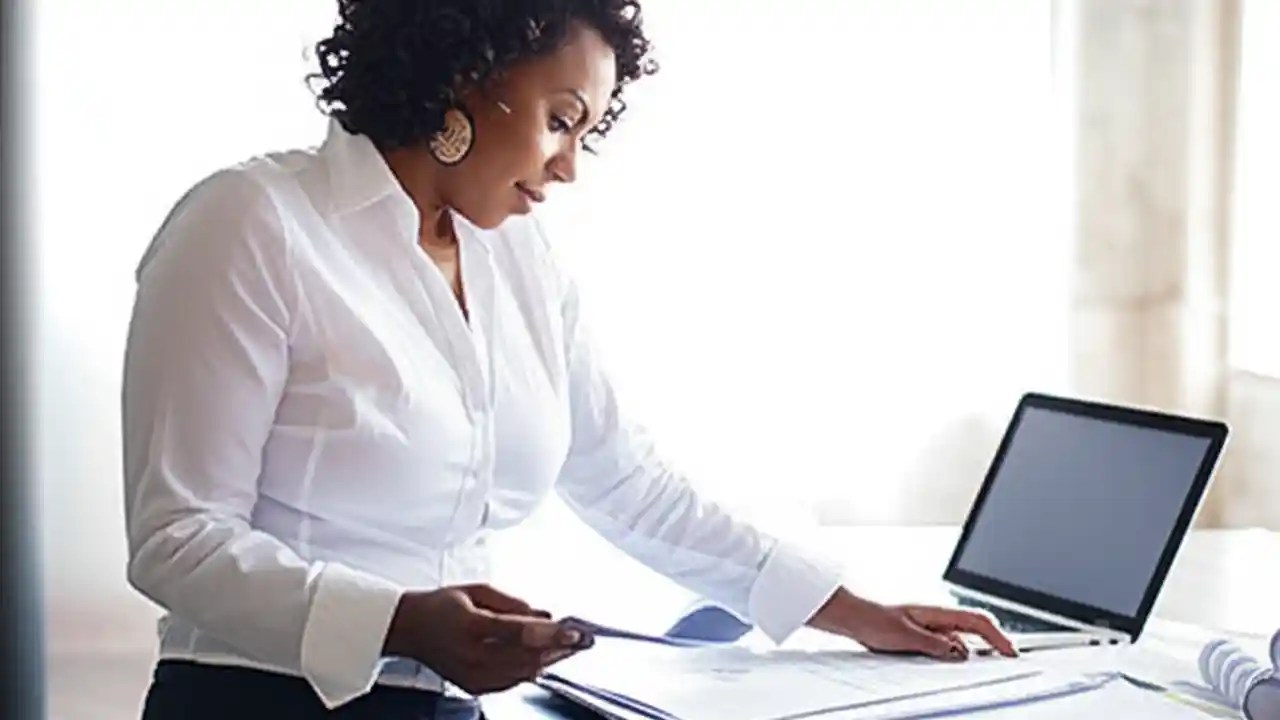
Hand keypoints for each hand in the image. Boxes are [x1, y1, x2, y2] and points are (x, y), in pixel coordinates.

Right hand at [383, 584, 589, 694]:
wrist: (408, 630)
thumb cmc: (440, 606)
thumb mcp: (476, 591)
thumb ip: (512, 604)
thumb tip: (544, 616)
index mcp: (470, 624)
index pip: (519, 632)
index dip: (552, 634)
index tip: (576, 631)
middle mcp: (471, 655)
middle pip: (526, 657)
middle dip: (560, 649)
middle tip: (583, 640)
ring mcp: (472, 675)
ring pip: (523, 673)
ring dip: (550, 660)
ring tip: (570, 648)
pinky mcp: (473, 686)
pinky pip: (511, 682)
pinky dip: (532, 670)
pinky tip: (545, 659)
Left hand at [808, 588, 1017, 659]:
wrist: (852, 616)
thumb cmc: (873, 619)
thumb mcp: (905, 636)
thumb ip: (934, 645)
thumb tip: (960, 653)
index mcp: (937, 612)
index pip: (978, 621)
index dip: (998, 636)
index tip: (1010, 652)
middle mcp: (936, 616)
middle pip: (975, 626)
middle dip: (994, 641)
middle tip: (1007, 658)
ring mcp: (930, 624)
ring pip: (962, 635)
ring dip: (977, 647)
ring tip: (988, 662)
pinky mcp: (922, 632)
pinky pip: (947, 641)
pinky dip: (959, 651)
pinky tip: (957, 661)